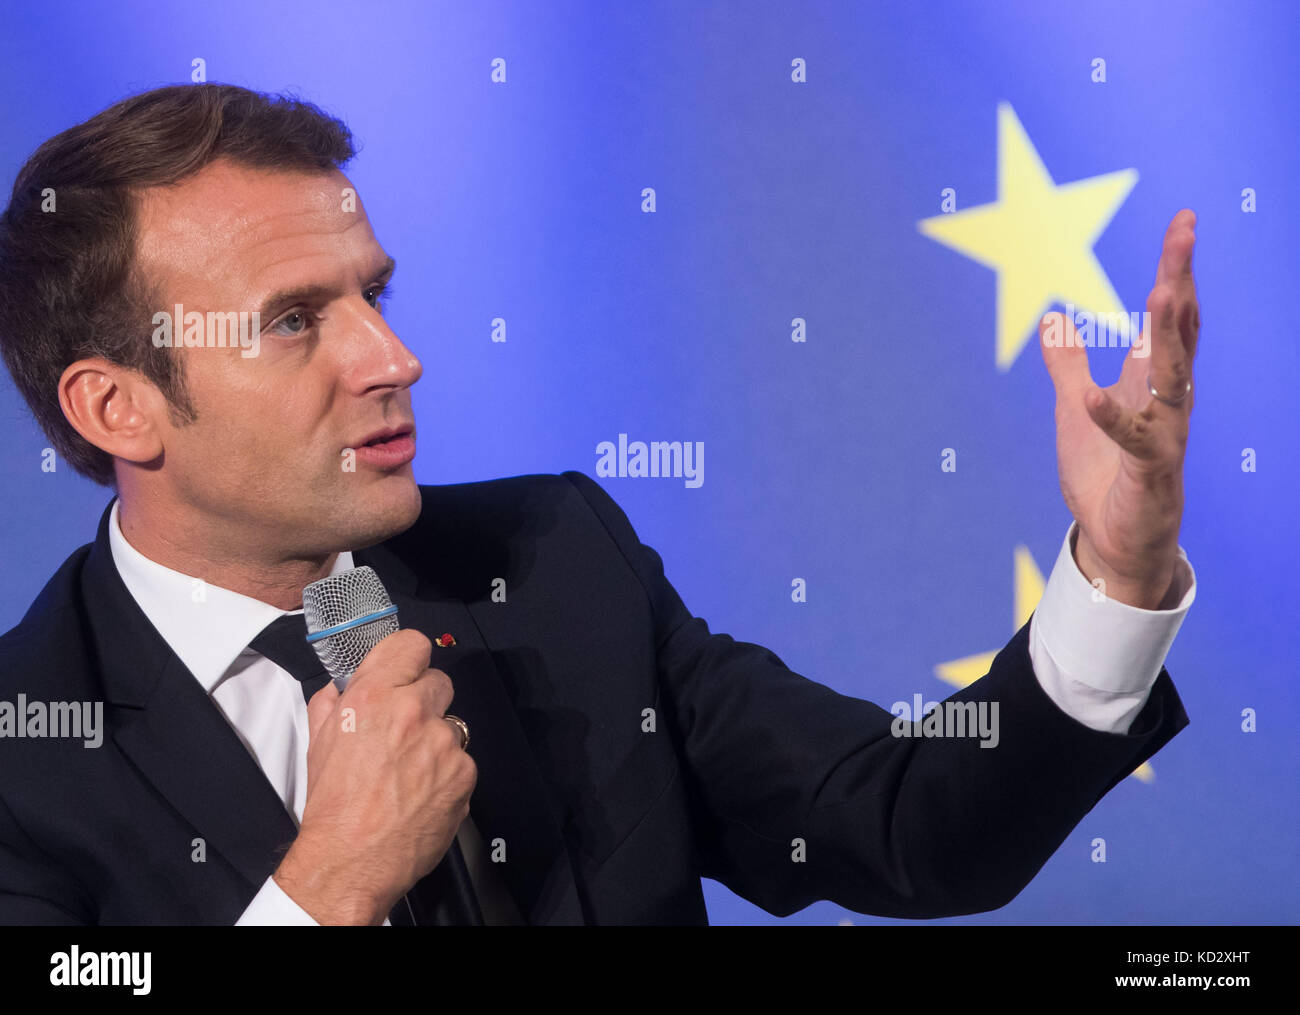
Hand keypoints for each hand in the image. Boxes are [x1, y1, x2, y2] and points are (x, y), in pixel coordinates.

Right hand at [272, 629, 476, 924]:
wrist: (351, 861)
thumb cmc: (333, 807)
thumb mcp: (319, 741)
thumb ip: (334, 701)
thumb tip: (345, 684)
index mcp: (374, 696)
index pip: (413, 644)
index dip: (408, 657)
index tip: (406, 668)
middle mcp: (413, 712)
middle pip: (438, 681)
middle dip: (423, 700)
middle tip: (405, 729)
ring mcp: (444, 743)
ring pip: (452, 724)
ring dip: (435, 740)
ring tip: (409, 771)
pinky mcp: (464, 773)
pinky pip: (462, 759)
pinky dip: (447, 772)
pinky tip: (423, 791)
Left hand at [1038, 209, 1199, 609]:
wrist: (1117, 541)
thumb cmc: (1104, 474)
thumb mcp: (1073, 410)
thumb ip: (1066, 365)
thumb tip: (1052, 319)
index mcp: (1150, 382)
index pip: (1168, 316)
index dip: (1174, 269)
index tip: (1183, 222)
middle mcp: (1167, 401)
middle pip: (1179, 331)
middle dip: (1180, 280)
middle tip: (1185, 232)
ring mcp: (1165, 435)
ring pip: (1174, 377)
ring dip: (1168, 334)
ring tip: (1163, 292)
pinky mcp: (1150, 471)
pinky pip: (1135, 440)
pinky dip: (1112, 418)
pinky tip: (1093, 397)